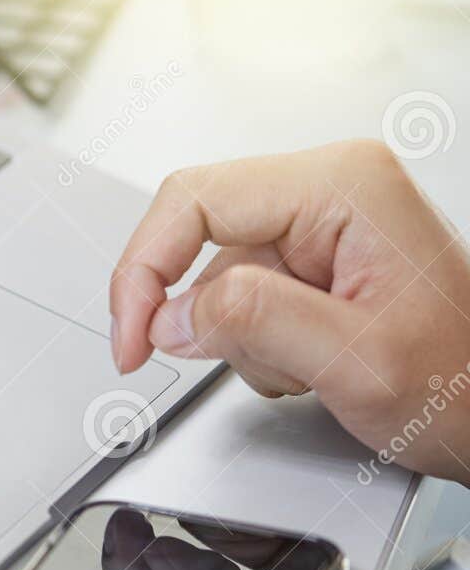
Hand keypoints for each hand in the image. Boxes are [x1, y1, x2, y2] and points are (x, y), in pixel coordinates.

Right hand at [110, 141, 469, 482]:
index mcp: (343, 185)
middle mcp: (330, 188)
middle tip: (201, 362)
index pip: (194, 200)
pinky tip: (305, 362)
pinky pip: (240, 290)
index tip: (133, 338)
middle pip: (197, 231)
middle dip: (197, 309)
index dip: (145, 270)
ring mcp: (322, 221)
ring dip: (237, 335)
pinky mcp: (314, 256)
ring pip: (215, 271)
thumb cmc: (467, 383)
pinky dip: (252, 339)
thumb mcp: (357, 362)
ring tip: (306, 370)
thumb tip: (172, 314)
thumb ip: (255, 324)